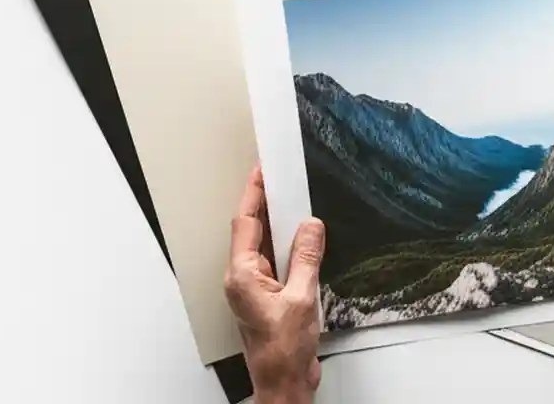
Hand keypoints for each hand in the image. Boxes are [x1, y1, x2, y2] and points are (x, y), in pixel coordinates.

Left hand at [225, 167, 326, 403]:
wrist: (284, 383)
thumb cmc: (282, 352)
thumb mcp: (301, 298)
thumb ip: (306, 259)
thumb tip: (310, 227)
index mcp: (242, 276)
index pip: (246, 223)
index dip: (254, 193)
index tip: (262, 170)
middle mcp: (243, 279)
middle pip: (252, 230)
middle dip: (267, 203)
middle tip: (282, 178)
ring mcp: (256, 288)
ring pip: (266, 245)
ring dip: (280, 225)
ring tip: (296, 202)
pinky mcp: (270, 296)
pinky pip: (277, 262)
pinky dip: (290, 247)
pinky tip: (305, 240)